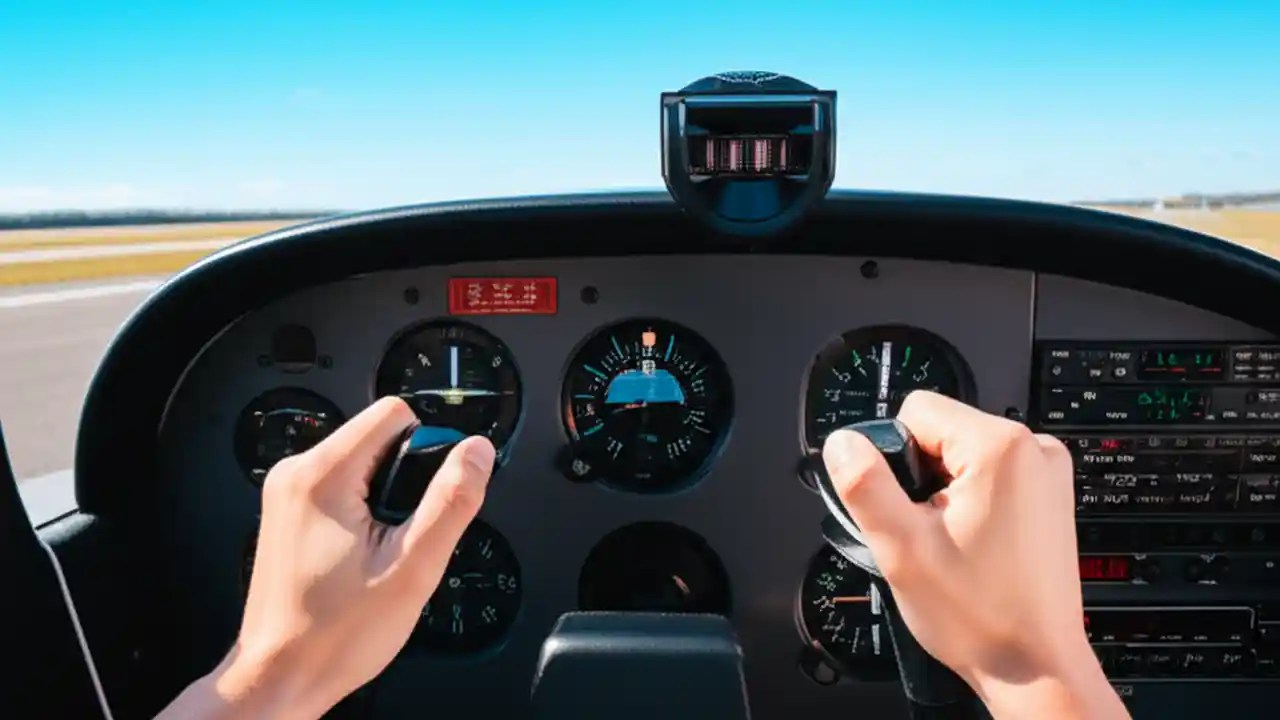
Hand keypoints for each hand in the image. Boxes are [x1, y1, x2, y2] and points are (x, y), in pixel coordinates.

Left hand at [157, 397, 495, 719]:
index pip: (395, 413)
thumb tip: (477, 453)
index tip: (424, 498)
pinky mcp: (288, 512)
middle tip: (400, 537)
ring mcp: (288, 493)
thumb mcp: (413, 568)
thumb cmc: (333, 634)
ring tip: (379, 553)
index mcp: (323, 476)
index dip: (428, 449)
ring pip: (363, 464)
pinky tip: (361, 556)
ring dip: (384, 500)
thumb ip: (451, 501)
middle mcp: (297, 474)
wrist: (281, 676)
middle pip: (379, 437)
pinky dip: (363, 513)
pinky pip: (343, 487)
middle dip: (405, 479)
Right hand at [822, 391, 1127, 719]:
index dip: (895, 459)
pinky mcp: (1047, 496)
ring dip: (943, 494)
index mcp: (1001, 448)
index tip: (910, 507)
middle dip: (920, 479)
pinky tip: (973, 546)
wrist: (1035, 666)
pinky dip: (969, 504)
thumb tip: (842, 443)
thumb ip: (863, 484)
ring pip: (959, 456)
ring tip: (953, 545)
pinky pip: (987, 476)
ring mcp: (1046, 473)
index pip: (917, 410)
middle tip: (930, 534)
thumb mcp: (901, 547)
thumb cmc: (983, 615)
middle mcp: (1034, 450)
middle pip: (939, 433)